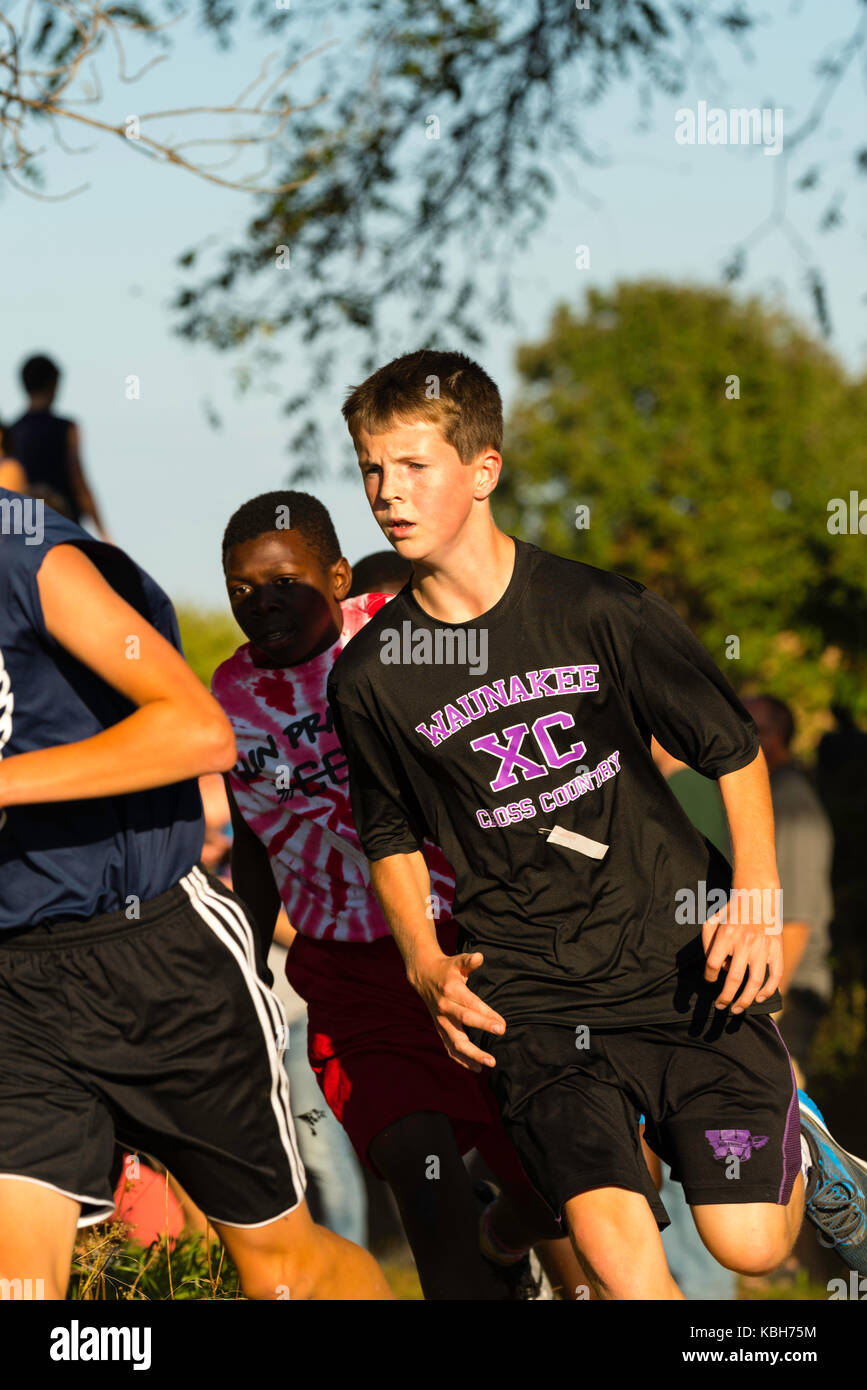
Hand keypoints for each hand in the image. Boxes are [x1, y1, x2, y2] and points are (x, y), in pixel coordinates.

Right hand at [408, 949, 505, 1072]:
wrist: (423, 975)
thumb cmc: (447, 969)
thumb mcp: (457, 962)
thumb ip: (469, 960)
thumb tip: (480, 957)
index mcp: (451, 990)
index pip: (471, 1005)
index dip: (487, 1015)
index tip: (502, 1025)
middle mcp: (445, 1008)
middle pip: (464, 1022)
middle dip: (483, 1027)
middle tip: (501, 1032)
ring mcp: (441, 1021)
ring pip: (456, 1042)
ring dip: (472, 1054)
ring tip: (490, 1062)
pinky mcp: (440, 1029)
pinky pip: (449, 1048)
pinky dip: (462, 1060)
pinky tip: (477, 1068)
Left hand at [703, 879, 782, 1013]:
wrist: (757, 896)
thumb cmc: (731, 911)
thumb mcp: (712, 921)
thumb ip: (707, 943)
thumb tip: (715, 967)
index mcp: (726, 935)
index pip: (713, 965)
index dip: (709, 977)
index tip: (710, 980)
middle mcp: (744, 943)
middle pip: (733, 979)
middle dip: (725, 998)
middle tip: (720, 1006)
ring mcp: (762, 947)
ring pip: (754, 982)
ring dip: (745, 1000)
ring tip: (737, 1009)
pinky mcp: (776, 949)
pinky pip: (775, 975)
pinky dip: (768, 991)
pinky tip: (759, 998)